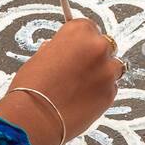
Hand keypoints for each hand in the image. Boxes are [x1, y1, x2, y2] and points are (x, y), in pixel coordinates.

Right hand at [0, 18, 123, 144]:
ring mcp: (107, 71)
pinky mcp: (111, 93)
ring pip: (113, 67)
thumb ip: (61, 50)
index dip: (81, 40)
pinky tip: (82, 99)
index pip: (88, 27)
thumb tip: (68, 52)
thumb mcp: (42, 57)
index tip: (76, 48)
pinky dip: (100, 92)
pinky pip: (110, 88)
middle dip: (94, 56)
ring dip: (101, 74)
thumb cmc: (32, 87)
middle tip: (79, 69)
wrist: (35, 117)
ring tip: (80, 86)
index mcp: (78, 31)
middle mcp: (98, 47)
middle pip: (105, 45)